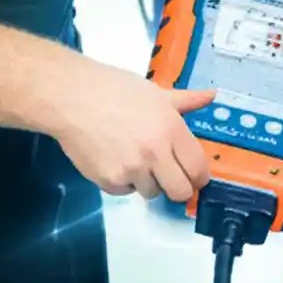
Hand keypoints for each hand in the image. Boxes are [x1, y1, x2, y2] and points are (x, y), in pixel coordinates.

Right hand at [48, 60, 213, 201]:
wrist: (71, 97)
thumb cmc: (114, 90)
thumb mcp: (155, 92)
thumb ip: (186, 101)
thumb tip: (211, 96)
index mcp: (171, 130)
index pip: (198, 170)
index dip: (198, 177)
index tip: (194, 176)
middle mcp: (155, 154)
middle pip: (180, 191)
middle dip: (178, 187)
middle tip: (168, 175)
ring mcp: (131, 170)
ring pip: (152, 193)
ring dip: (147, 181)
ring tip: (133, 158)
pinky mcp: (109, 180)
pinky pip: (126, 191)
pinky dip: (123, 181)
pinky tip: (114, 159)